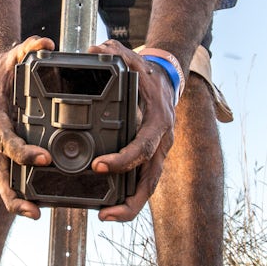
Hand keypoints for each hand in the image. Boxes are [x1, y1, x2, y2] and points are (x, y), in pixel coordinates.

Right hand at [0, 35, 55, 218]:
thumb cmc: (6, 67)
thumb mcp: (16, 53)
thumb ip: (29, 47)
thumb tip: (43, 43)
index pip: (6, 138)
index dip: (22, 150)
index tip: (43, 158)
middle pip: (0, 168)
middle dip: (13, 190)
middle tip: (33, 207)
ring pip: (2, 178)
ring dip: (14, 198)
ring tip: (33, 215)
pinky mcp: (6, 151)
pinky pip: (10, 174)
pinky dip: (19, 192)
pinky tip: (35, 206)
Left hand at [86, 39, 178, 221]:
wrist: (169, 80)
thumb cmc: (150, 74)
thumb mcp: (136, 60)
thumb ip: (118, 53)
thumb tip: (97, 48)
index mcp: (159, 122)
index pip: (143, 147)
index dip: (123, 159)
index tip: (99, 165)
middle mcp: (162, 143)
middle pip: (151, 180)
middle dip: (130, 200)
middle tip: (105, 213)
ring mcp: (158, 153)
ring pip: (148, 187)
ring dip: (129, 206)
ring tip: (105, 216)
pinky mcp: (150, 158)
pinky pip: (142, 182)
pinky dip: (128, 197)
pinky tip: (108, 206)